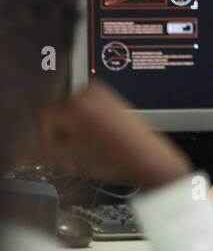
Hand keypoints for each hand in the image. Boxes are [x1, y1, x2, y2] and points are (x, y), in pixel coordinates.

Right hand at [39, 82, 190, 188]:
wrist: (148, 159)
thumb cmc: (117, 158)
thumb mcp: (71, 156)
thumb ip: (43, 148)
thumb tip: (26, 146)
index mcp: (76, 104)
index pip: (44, 115)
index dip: (47, 136)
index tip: (56, 148)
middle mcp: (89, 91)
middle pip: (57, 110)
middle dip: (61, 132)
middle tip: (71, 151)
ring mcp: (102, 92)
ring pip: (72, 109)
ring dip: (73, 127)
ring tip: (86, 147)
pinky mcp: (111, 96)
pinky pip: (87, 106)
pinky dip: (86, 121)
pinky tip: (96, 138)